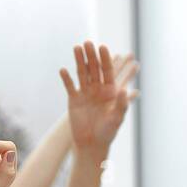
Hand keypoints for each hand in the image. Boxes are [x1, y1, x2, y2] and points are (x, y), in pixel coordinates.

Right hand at [59, 42, 138, 156]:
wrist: (91, 144)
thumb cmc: (107, 132)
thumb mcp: (117, 118)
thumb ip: (122, 104)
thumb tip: (124, 90)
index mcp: (109, 90)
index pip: (107, 71)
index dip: (105, 59)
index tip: (103, 47)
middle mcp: (97, 88)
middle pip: (94, 68)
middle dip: (91, 55)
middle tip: (88, 42)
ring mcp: (85, 93)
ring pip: (81, 73)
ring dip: (79, 60)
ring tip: (76, 48)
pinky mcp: (74, 100)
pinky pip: (70, 86)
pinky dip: (66, 78)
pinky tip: (63, 70)